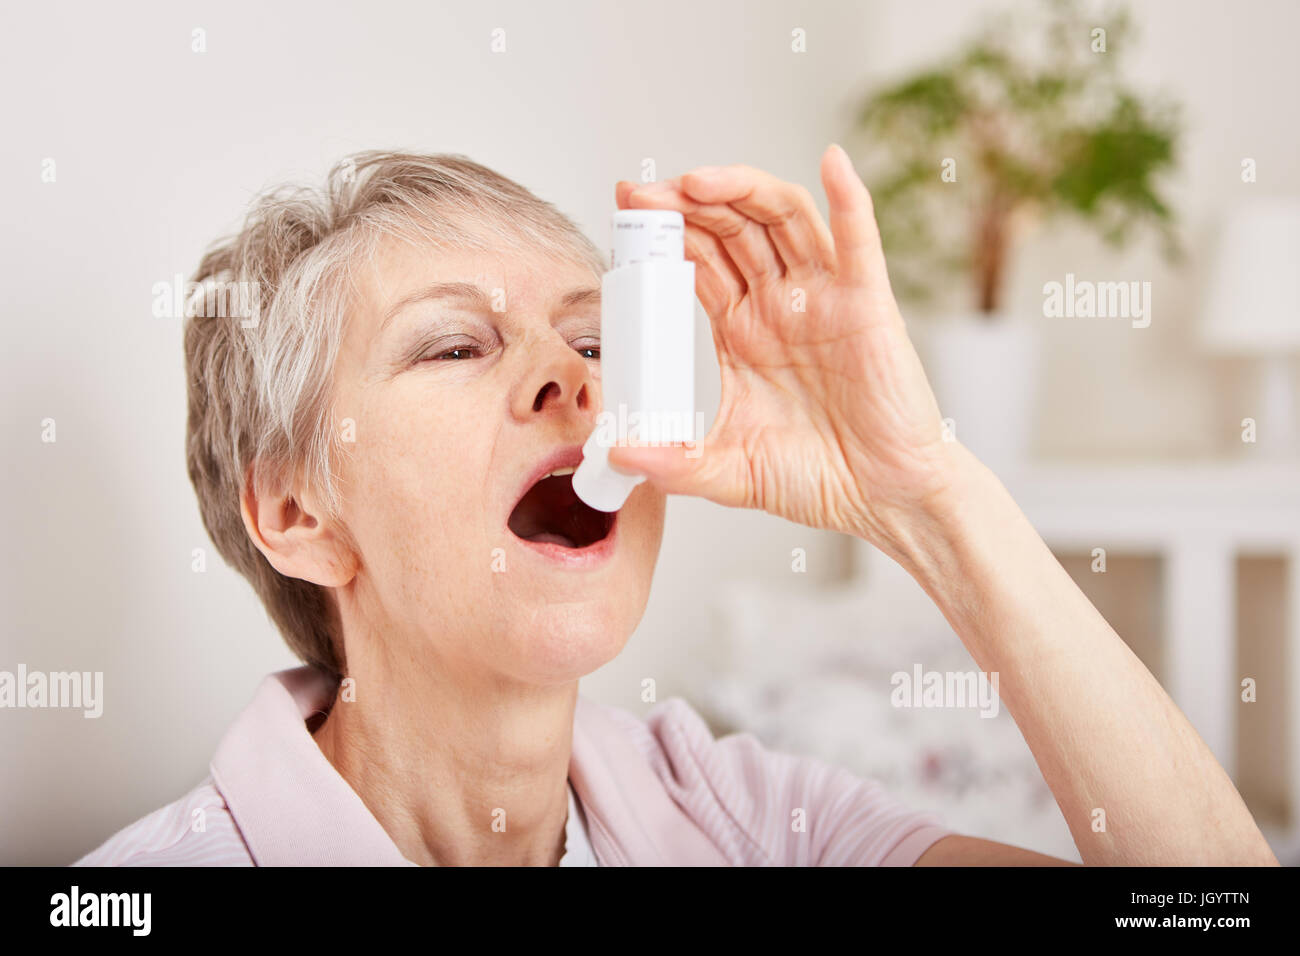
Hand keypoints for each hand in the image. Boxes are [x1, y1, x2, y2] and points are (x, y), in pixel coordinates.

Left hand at [606, 145, 966, 548]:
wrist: (882, 501)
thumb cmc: (817, 480)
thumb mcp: (728, 472)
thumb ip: (674, 464)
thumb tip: (617, 457)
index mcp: (743, 329)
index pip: (697, 259)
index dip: (663, 231)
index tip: (623, 212)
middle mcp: (781, 302)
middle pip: (730, 227)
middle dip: (686, 203)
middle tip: (642, 196)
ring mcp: (825, 297)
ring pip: (782, 219)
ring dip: (742, 190)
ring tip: (695, 183)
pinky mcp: (868, 305)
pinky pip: (859, 242)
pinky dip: (849, 199)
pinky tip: (832, 163)